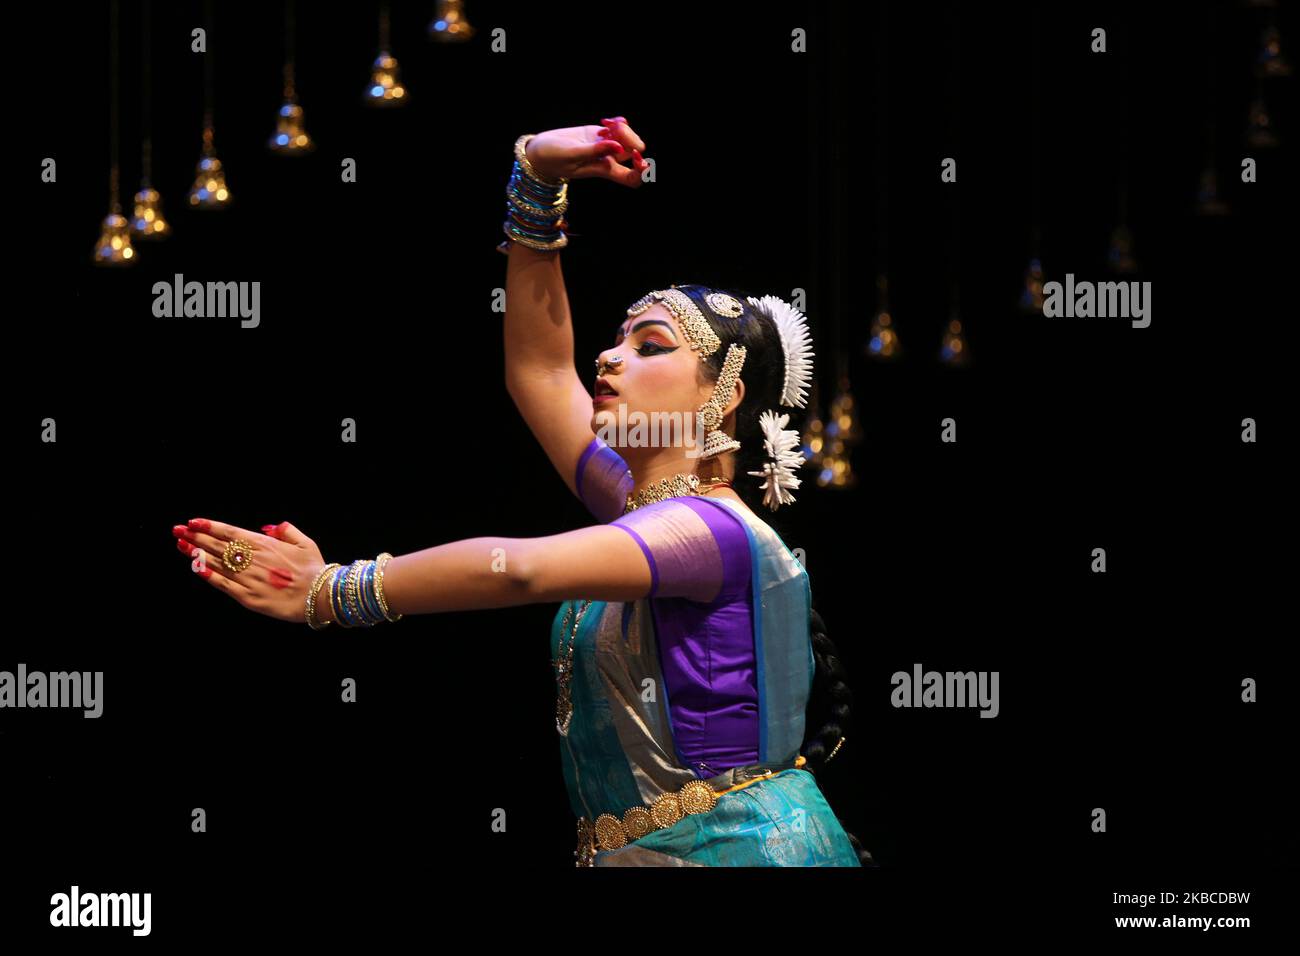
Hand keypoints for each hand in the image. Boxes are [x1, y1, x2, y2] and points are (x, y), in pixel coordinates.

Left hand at [172, 518, 326, 624]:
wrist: (322, 595)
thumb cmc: (315, 570)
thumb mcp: (305, 543)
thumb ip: (287, 531)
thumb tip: (268, 526)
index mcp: (265, 544)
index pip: (230, 531)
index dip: (209, 526)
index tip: (193, 521)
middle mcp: (252, 559)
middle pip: (217, 545)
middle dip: (196, 536)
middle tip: (178, 530)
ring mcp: (248, 578)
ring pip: (216, 563)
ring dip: (197, 553)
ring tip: (181, 545)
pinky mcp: (248, 597)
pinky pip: (223, 584)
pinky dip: (208, 575)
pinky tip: (196, 567)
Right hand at [526, 116, 648, 187]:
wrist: (539, 150)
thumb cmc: (551, 157)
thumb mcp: (571, 154)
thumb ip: (594, 151)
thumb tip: (617, 146)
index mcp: (603, 170)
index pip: (632, 178)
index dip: (641, 170)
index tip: (635, 156)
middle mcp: (608, 159)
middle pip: (634, 151)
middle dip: (630, 138)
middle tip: (612, 130)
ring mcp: (605, 146)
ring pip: (628, 137)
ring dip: (622, 128)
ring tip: (605, 124)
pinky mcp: (599, 134)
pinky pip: (619, 127)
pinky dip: (618, 122)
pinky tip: (606, 121)